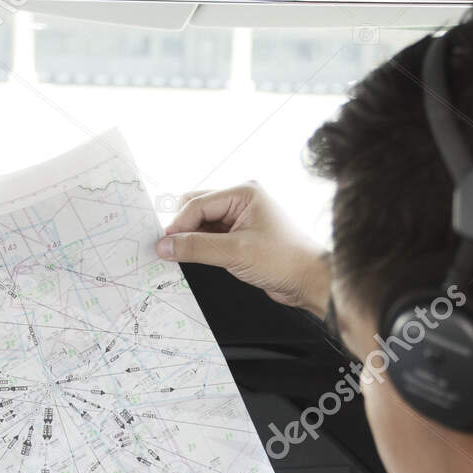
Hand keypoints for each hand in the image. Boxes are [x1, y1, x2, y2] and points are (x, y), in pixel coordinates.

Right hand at [156, 182, 330, 316]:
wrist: (310, 280)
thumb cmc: (284, 260)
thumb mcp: (235, 253)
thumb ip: (197, 247)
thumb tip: (165, 245)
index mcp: (244, 192)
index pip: (198, 203)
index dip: (178, 224)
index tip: (162, 244)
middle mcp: (242, 200)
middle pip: (197, 208)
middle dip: (182, 228)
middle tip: (168, 250)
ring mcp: (242, 217)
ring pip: (203, 223)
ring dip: (191, 238)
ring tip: (179, 257)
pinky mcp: (242, 235)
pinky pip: (212, 236)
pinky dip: (201, 246)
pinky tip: (194, 259)